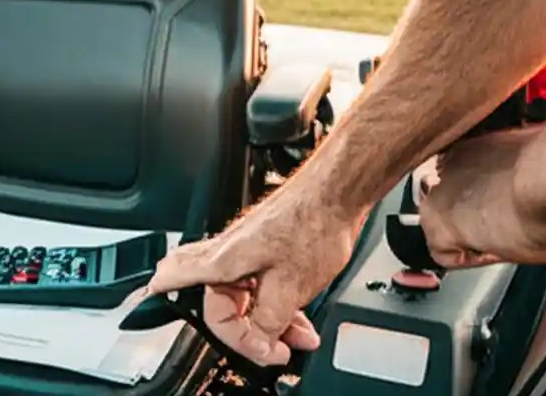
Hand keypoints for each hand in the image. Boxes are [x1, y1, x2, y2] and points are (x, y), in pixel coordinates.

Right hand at [145, 183, 359, 365]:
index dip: (239, 339)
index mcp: (221, 263)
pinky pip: (257, 287)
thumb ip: (269, 321)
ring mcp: (241, 252)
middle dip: (247, 332)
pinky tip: (298, 317)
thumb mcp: (291, 287)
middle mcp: (223, 256)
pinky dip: (276, 305)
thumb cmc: (311, 224)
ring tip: (297, 337)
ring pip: (243, 299)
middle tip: (271, 348)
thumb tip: (260, 342)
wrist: (333, 194)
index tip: (265, 351)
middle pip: (218, 307)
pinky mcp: (259, 250)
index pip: (212, 315)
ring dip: (268, 322)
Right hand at [419, 128, 545, 267]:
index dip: (471, 255)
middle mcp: (438, 185)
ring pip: (462, 179)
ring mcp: (459, 157)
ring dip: (480, 188)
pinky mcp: (483, 137)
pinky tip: (523, 178)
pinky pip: (484, 158)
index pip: (441, 248)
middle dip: (469, 216)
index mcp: (435, 220)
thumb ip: (487, 245)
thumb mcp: (510, 254)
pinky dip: (498, 167)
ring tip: (513, 200)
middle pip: (446, 207)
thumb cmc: (537, 221)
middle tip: (502, 228)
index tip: (490, 253)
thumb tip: (496, 240)